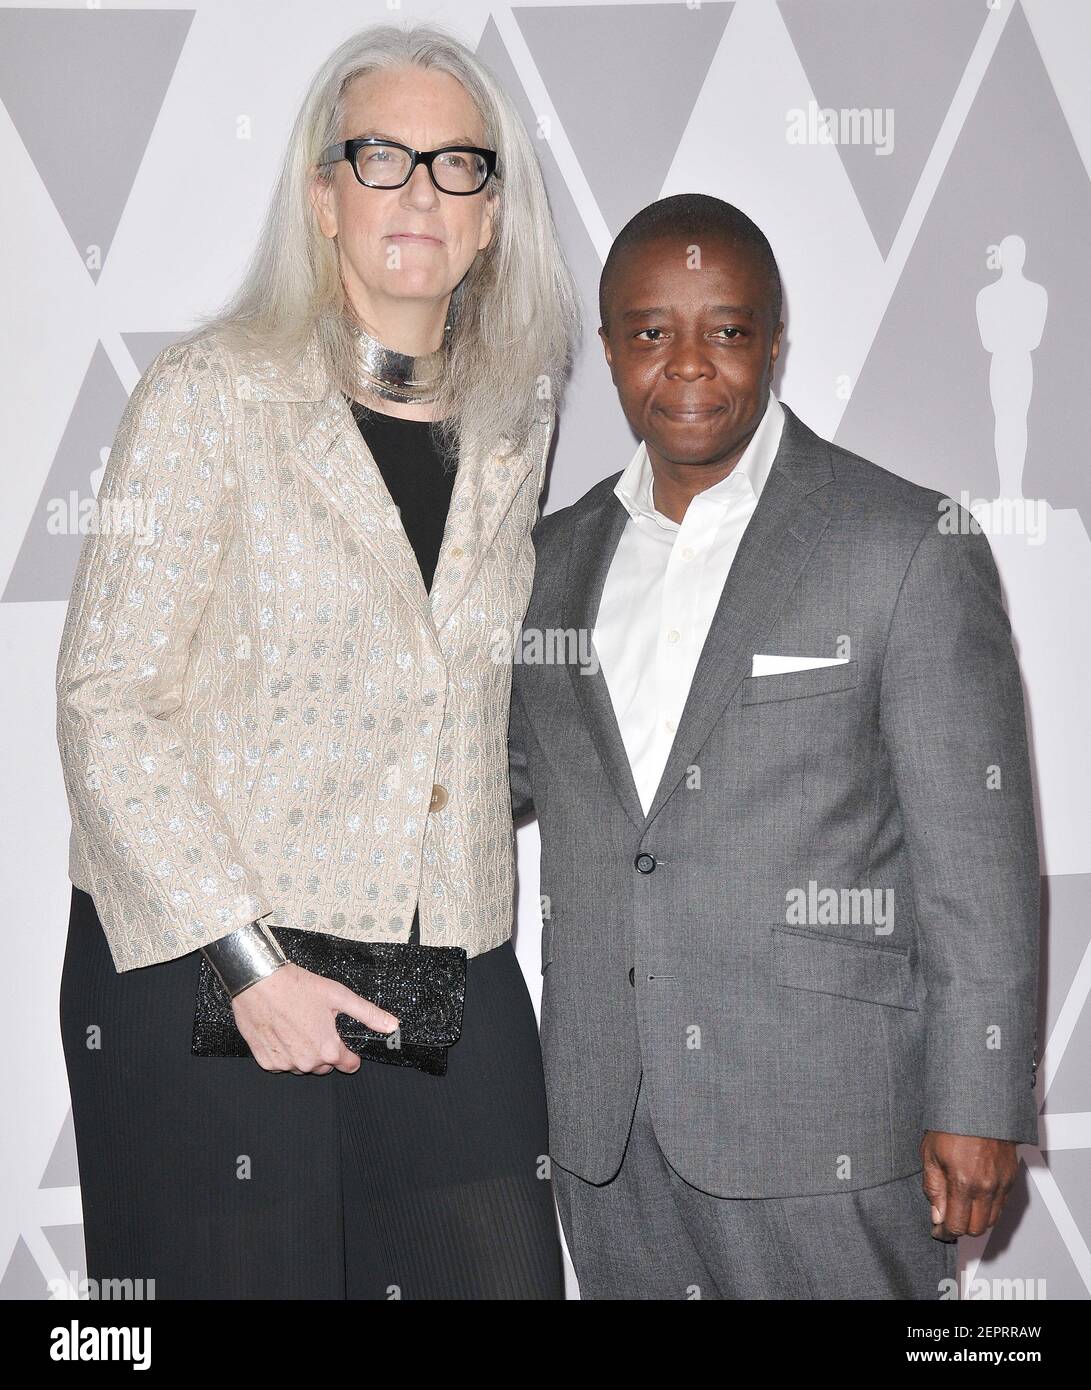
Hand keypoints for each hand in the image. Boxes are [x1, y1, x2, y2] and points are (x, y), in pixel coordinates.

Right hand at [230, 962, 398, 1074]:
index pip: (349, 1065)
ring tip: (298, 1025)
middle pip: (325, 1065)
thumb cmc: (298, 987)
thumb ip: (368, 1014)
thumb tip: (392, 1026)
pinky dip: (284, 1051)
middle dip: (325, 1050)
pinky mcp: (266, 1061)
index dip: (350, 1053)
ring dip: (304, 1051)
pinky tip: (282, 1031)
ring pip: (302, 1065)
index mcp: (329, 1050)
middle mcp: (307, 1063)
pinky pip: (281, 1063)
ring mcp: (284, 1064)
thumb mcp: (339, 996)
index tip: (344, 1042)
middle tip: (318, 1025)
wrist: (259, 982)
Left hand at [920, 1131, 1019, 1239]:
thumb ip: (933, 1188)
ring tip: (960, 1208)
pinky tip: (975, 1197)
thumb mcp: (930, 1154)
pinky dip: (989, 1208)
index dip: (944, 1232)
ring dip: (975, 1220)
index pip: (957, 1225)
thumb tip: (937, 1215)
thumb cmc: (951, 1124)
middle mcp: (986, 1187)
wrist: (978, 1106)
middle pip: (976, 1229)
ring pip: (991, 1220)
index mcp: (963, 1182)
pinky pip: (1002, 1205)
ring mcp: (1002, 1183)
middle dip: (960, 1228)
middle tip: (947, 1219)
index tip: (937, 1231)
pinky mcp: (1011, 1178)